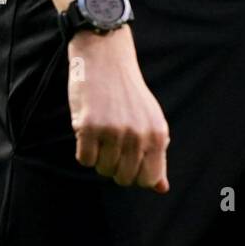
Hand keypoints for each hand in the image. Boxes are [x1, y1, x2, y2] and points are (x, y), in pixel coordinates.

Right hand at [67, 27, 170, 191]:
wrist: (105, 57)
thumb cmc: (127, 92)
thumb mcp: (150, 120)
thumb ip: (156, 155)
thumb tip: (161, 189)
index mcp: (157, 134)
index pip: (149, 180)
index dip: (135, 174)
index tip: (128, 157)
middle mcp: (138, 135)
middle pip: (123, 178)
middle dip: (114, 165)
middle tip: (111, 141)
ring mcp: (114, 131)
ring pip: (102, 169)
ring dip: (98, 155)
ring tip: (101, 131)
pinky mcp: (90, 126)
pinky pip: (84, 159)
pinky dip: (83, 149)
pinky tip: (88, 127)